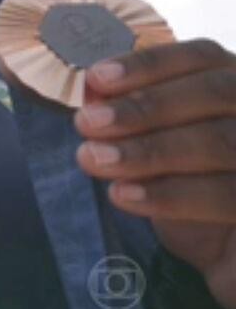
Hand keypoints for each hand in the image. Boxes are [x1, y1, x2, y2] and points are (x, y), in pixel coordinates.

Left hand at [74, 38, 235, 308]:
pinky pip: (227, 195)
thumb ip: (125, 115)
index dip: (149, 64)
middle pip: (214, 93)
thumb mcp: (150, 143)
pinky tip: (123, 195)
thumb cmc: (183, 183)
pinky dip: (170, 195)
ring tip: (93, 159)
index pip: (201, 56)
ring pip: (221, 142)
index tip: (96, 77)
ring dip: (149, 150)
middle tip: (87, 123)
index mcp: (235, 82)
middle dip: (144, 107)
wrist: (225, 251)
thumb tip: (90, 94)